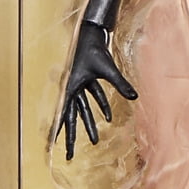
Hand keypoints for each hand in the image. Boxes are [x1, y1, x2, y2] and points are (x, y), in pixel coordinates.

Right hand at [54, 21, 137, 159]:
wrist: (92, 33)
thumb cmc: (95, 49)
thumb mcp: (108, 68)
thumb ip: (120, 84)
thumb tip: (135, 97)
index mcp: (71, 88)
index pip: (64, 114)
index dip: (59, 130)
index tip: (53, 145)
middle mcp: (72, 89)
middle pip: (73, 118)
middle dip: (73, 137)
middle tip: (70, 155)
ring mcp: (79, 84)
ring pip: (83, 110)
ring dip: (89, 124)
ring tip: (95, 141)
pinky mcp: (87, 79)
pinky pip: (92, 97)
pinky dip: (100, 106)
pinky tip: (108, 117)